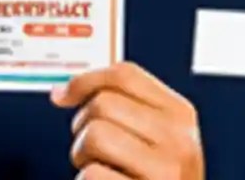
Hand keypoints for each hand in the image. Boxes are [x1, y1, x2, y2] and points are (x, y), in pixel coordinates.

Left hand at [52, 62, 203, 179]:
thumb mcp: (155, 139)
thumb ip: (124, 108)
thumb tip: (64, 91)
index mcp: (181, 116)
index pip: (125, 74)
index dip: (85, 80)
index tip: (63, 94)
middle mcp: (178, 141)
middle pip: (103, 103)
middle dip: (83, 127)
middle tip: (95, 152)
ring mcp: (165, 172)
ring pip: (95, 134)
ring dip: (83, 157)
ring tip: (101, 171)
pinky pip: (92, 175)